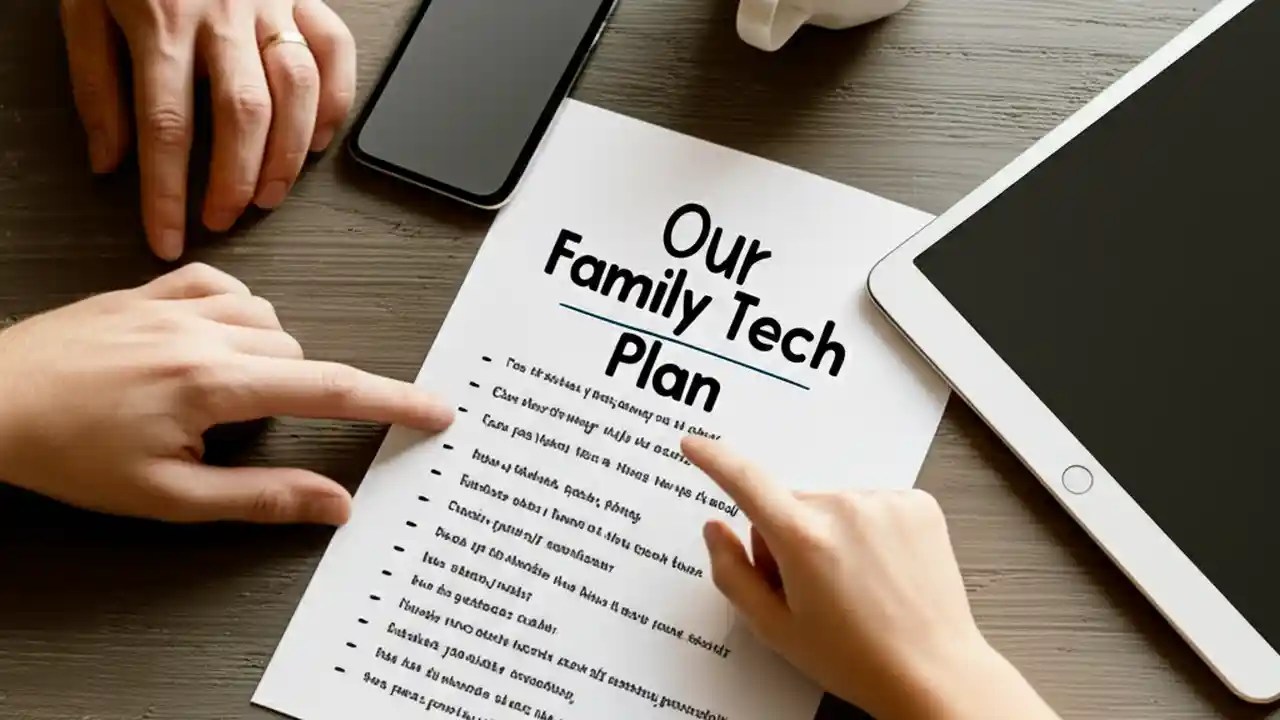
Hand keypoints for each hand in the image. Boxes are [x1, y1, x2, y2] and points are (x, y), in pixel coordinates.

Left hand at [0, 264, 451, 525]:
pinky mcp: (147, 289)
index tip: (433, 409)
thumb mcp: (168, 498)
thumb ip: (261, 498)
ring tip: (228, 395)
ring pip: (269, 318)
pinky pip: (224, 284)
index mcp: (209, 384)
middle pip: (299, 354)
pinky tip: (216, 339)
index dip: (393, 400)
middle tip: (251, 433)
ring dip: (271, 356)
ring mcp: (172, 304)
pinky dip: (239, 312)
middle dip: (301, 394)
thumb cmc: (64, 453)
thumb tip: (333, 504)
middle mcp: (199, 332)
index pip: (329, 389)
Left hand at [60, 0, 357, 259]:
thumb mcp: (83, 11)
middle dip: (235, 181)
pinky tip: (319, 138)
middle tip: (224, 219)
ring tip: (270, 194)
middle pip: (242, 117)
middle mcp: (223, 16)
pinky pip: (335, 51)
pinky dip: (335, 101)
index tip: (167, 235)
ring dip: (288, 154)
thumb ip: (96, 86)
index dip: (167, 194)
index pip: (167, 128)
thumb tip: (109, 161)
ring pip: (296, 91)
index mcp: (160, 21)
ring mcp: (270, 5)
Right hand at [683, 437, 1057, 719]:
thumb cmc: (858, 659)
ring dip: (831, 536)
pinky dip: (869, 532)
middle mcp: (844, 509)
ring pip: (832, 506)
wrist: (934, 673)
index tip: (694, 446)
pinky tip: (880, 572)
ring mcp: (885, 503)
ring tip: (853, 587)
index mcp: (804, 540)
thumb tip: (716, 531)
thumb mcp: (776, 629)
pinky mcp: (917, 504)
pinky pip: (871, 506)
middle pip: (790, 507)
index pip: (745, 482)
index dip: (714, 459)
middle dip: (788, 539)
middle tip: (809, 590)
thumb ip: (733, 574)